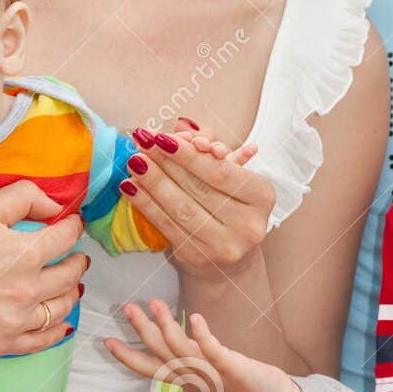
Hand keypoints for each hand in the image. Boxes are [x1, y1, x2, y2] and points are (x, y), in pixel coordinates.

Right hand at [0, 181, 89, 355]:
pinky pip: (42, 340)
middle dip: (77, 261)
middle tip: (77, 256)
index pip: (67, 237)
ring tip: (71, 285)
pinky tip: (62, 322)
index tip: (72, 225)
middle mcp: (26, 291)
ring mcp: (15, 321)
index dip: (73, 227)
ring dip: (71, 293)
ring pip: (61, 308)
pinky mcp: (1, 343)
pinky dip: (57, 330)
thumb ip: (24, 197)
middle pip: (70, 275)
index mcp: (25, 254)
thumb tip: (55, 207)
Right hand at [103, 299, 307, 391]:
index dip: (128, 356)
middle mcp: (195, 379)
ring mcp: (213, 375)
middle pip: (162, 354)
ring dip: (167, 326)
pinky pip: (214, 352)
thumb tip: (171, 342)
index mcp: (186, 381)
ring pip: (182, 350)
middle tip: (126, 308)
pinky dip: (202, 336)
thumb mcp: (208, 375)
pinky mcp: (233, 369)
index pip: (150, 369)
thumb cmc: (240, 387)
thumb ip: (189, 360)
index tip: (106, 340)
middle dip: (143, 331)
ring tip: (154, 303)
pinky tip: (193, 317)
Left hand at [121, 125, 272, 280]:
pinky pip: (167, 225)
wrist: (228, 261)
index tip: (163, 138)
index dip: (190, 154)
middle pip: (199, 188)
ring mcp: (224, 245)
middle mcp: (248, 224)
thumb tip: (182, 130)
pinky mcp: (198, 257)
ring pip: (181, 207)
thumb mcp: (232, 179)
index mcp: (262, 197)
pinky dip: (146, 204)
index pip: (221, 171)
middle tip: (143, 142)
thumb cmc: (229, 208)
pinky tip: (130, 187)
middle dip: (166, 161)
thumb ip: (210, 155)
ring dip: (153, 181)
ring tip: (135, 161)